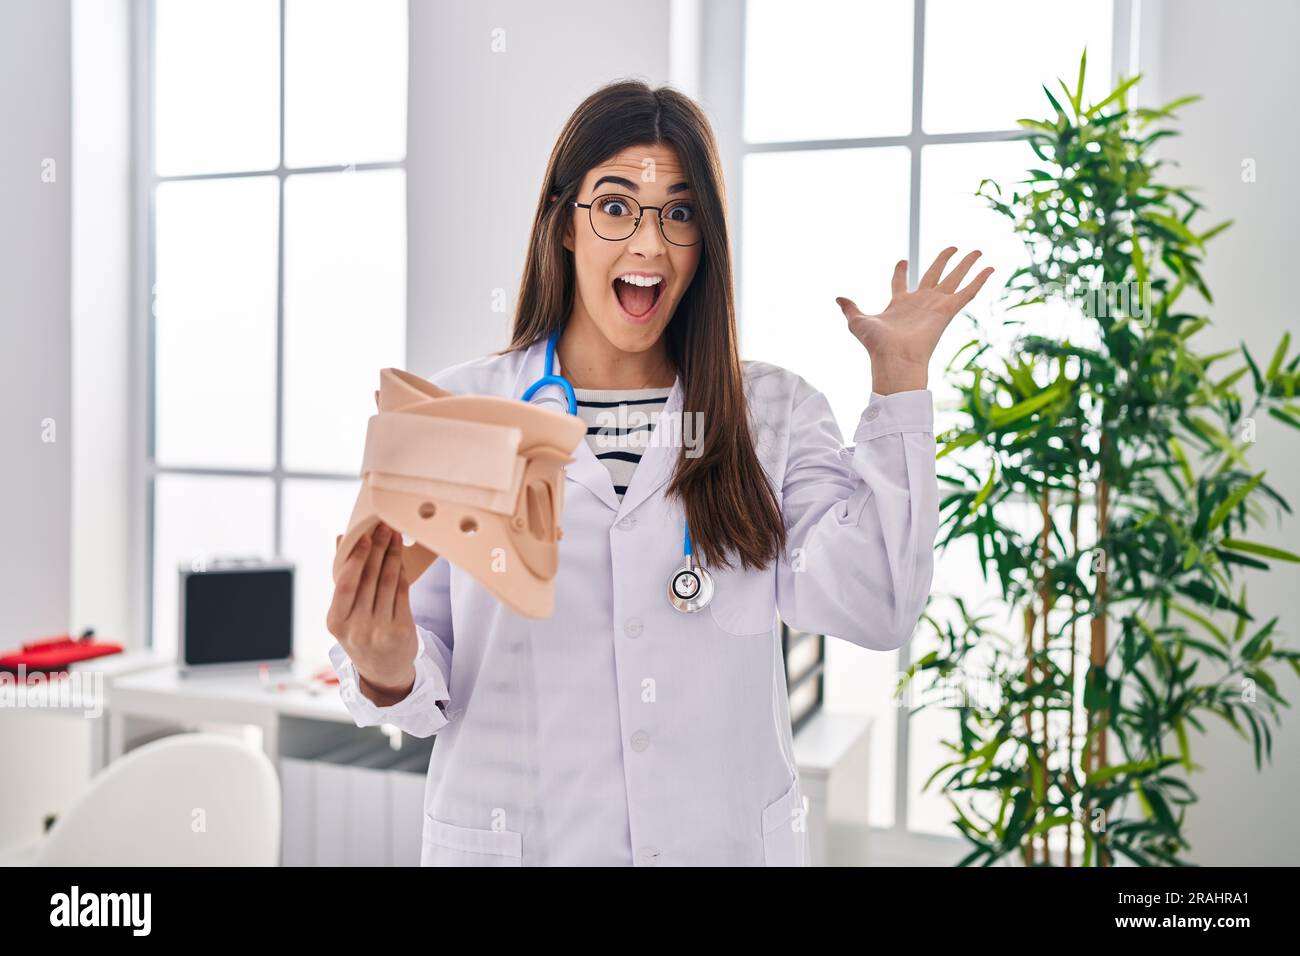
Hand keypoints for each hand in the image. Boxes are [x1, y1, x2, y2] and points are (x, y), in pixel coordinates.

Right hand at [327, 522, 417, 703]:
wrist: (383, 671)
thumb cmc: (361, 635)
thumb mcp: (344, 613)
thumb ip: (343, 579)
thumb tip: (341, 539)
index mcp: (336, 622)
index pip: (346, 584)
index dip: (356, 557)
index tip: (365, 535)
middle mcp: (357, 628)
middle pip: (369, 579)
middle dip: (378, 549)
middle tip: (384, 527)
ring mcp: (380, 631)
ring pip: (388, 583)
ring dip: (393, 555)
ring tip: (395, 536)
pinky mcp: (402, 630)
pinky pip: (402, 593)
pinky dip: (402, 572)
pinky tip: (402, 558)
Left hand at [836, 247, 993, 393]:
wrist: (893, 358)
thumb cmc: (876, 344)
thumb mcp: (858, 321)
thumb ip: (850, 308)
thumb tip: (837, 298)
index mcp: (899, 303)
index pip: (901, 282)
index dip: (900, 271)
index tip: (903, 260)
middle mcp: (920, 302)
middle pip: (935, 274)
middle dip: (944, 260)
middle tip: (953, 247)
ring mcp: (935, 306)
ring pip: (954, 278)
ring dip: (966, 264)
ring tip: (977, 251)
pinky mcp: (948, 311)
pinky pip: (967, 292)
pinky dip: (979, 280)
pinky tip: (990, 268)